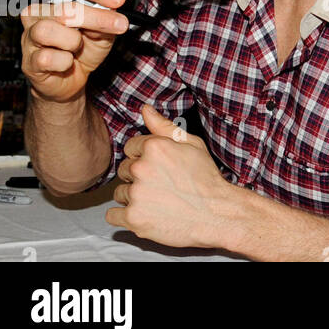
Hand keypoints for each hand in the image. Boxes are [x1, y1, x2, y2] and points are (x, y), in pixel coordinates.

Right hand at [20, 0, 128, 103]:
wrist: (70, 78)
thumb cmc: (83, 47)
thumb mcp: (102, 30)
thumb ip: (104, 18)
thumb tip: (111, 10)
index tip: (118, 0)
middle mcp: (38, 12)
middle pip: (64, 7)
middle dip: (96, 17)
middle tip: (119, 25)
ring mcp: (30, 36)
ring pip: (48, 30)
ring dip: (72, 41)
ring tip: (77, 47)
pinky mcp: (29, 60)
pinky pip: (48, 58)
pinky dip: (64, 62)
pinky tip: (66, 62)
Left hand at [106, 104, 234, 249]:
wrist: (216, 214)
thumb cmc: (206, 178)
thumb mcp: (192, 144)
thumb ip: (164, 127)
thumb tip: (145, 109)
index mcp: (155, 147)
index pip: (130, 147)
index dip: (144, 157)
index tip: (160, 167)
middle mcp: (141, 168)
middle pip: (123, 170)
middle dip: (137, 177)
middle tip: (161, 185)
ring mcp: (136, 194)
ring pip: (119, 193)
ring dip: (133, 197)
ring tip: (158, 201)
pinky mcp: (133, 218)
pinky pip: (112, 215)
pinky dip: (125, 216)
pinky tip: (146, 214)